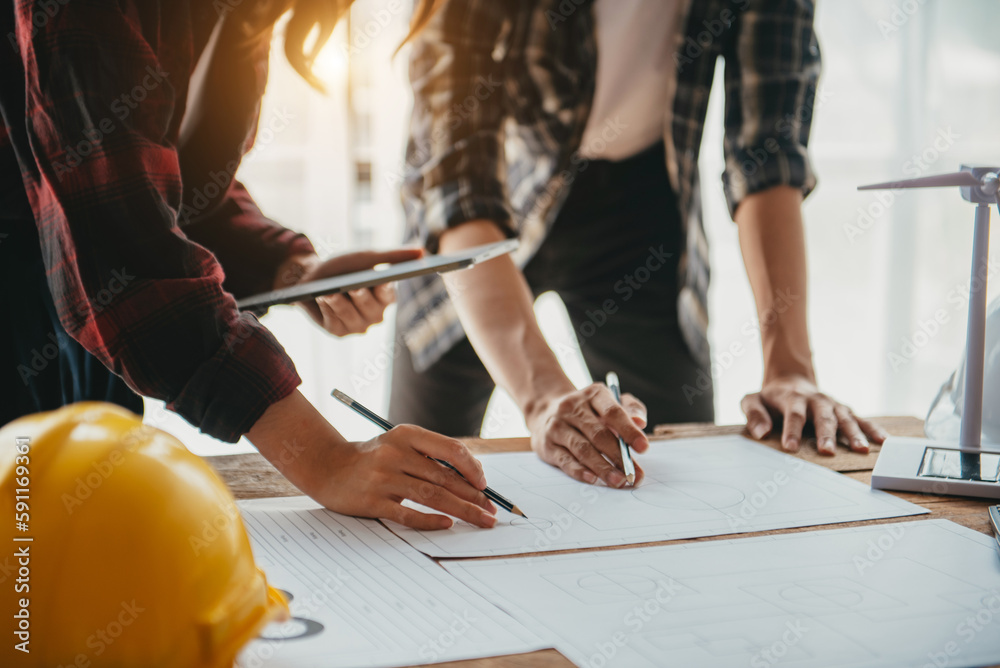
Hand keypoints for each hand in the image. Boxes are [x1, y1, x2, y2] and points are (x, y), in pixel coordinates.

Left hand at [276, 248, 422, 335]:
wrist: (313, 276)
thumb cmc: (345, 268)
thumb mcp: (367, 258)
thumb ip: (394, 256)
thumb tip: (422, 252)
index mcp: (385, 298)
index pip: (389, 296)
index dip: (385, 290)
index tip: (383, 282)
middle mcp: (374, 315)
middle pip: (370, 308)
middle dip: (361, 297)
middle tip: (355, 288)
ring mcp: (356, 326)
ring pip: (351, 317)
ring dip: (339, 303)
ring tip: (330, 293)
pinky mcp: (337, 332)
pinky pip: (335, 323)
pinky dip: (328, 309)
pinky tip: (321, 299)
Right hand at [314, 426, 497, 529]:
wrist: (328, 467)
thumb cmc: (374, 458)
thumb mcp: (400, 445)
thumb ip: (430, 457)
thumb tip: (473, 479)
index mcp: (407, 434)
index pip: (450, 450)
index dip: (472, 468)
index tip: (485, 485)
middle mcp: (396, 453)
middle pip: (445, 477)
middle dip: (474, 496)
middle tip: (491, 511)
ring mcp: (383, 478)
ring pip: (432, 496)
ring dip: (462, 510)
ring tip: (481, 520)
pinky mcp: (373, 501)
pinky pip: (408, 513)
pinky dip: (430, 520)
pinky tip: (447, 524)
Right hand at [526, 383, 649, 486]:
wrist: (546, 411)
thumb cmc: (588, 411)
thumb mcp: (610, 402)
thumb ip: (630, 409)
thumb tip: (640, 422)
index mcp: (593, 394)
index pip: (612, 412)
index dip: (629, 430)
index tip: (643, 447)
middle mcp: (572, 408)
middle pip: (598, 434)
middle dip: (618, 456)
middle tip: (634, 474)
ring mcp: (558, 426)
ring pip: (582, 449)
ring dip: (602, 468)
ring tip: (618, 481)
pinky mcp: (547, 445)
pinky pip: (565, 460)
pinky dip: (579, 471)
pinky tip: (593, 479)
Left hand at [740, 374, 887, 454]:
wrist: (790, 381)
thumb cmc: (770, 397)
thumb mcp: (752, 400)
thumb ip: (753, 413)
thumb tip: (760, 432)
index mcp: (792, 397)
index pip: (793, 414)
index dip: (792, 430)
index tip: (790, 447)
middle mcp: (815, 400)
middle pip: (822, 416)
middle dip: (825, 433)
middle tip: (827, 450)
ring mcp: (832, 404)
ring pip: (844, 417)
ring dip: (853, 433)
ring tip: (860, 449)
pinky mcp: (843, 410)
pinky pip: (860, 418)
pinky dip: (872, 428)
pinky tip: (882, 440)